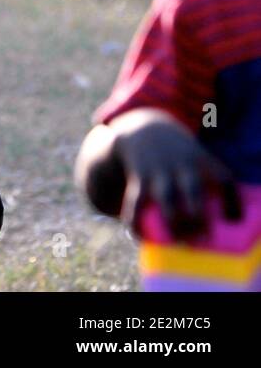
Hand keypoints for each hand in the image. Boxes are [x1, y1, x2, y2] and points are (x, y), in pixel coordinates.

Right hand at [113, 112, 240, 240]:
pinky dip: (134, 218)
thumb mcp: (197, 155)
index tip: (233, 219)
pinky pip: (135, 199)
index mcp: (201, 159)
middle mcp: (180, 164)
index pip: (223, 178)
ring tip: (177, 241)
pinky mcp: (139, 176)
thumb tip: (218, 219)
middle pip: (193, 190)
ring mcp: (158, 170)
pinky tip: (136, 234)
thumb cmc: (179, 153)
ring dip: (172, 219)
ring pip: (165, 196)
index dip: (232, 200)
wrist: (144, 127)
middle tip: (202, 236)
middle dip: (197, 215)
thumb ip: (208, 180)